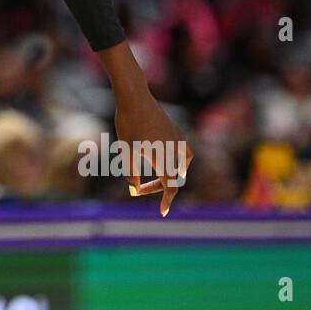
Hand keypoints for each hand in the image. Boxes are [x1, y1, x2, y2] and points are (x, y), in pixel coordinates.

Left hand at [113, 87, 193, 216]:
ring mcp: (178, 139)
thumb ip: (131, 172)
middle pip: (173, 177)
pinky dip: (179, 160)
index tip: (162, 212)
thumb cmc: (127, 124)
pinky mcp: (176, 130)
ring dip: (174, 174)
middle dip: (159, 186)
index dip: (167, 200)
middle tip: (139, 189)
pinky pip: (184, 151)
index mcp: (164, 157)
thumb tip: (135, 188)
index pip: (170, 186)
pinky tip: (169, 161)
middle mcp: (175, 149)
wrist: (134, 97)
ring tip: (162, 179)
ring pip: (184, 163)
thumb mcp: (126, 151)